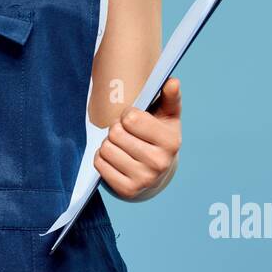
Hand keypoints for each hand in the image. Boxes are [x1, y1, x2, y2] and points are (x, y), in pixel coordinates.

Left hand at [94, 78, 182, 199]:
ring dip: (108, 143)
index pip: (131, 119)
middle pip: (115, 133)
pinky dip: (102, 158)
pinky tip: (115, 158)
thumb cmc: (158, 136)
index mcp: (171, 142)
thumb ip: (170, 97)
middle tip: (125, 133)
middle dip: (116, 129)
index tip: (133, 119)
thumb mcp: (167, 115)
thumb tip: (172, 81)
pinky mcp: (128, 190)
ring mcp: (144, 179)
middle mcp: (160, 163)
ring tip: (121, 145)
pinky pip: (100, 164)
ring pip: (106, 148)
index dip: (127, 115)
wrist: (157, 170)